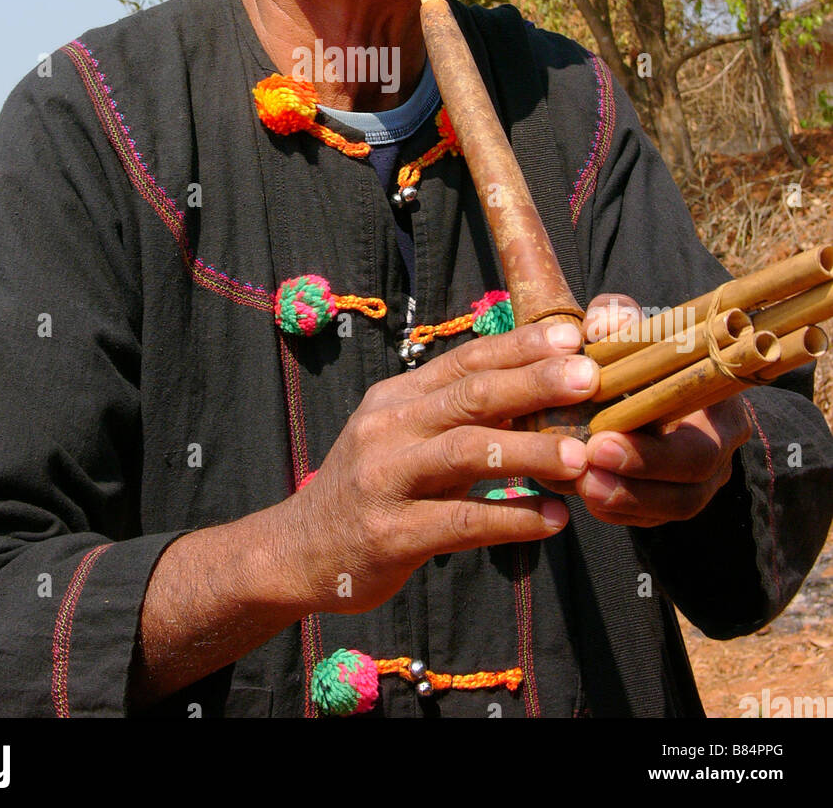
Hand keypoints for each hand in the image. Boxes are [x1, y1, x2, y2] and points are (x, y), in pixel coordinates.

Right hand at [283, 318, 598, 611]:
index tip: (571, 338)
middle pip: (471, 395)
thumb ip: (457, 417)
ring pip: (468, 452)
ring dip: (531, 451)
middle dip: (535, 383)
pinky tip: (555, 519)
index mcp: (397, 398)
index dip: (520, 347)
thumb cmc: (369, 489)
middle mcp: (390, 428)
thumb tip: (536, 395)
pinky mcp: (392, 533)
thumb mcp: (402, 438)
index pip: (466, 360)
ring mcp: (387, 479)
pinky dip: (513, 517)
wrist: (298, 551)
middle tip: (590, 377)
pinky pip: (462, 520)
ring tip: (582, 454)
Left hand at [576, 294, 752, 525]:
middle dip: (635, 482)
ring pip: (669, 509)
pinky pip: (647, 518)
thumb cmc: (640, 345)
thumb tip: (601, 327)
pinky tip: (579, 491)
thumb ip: (617, 318)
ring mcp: (698, 482)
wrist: (644, 374)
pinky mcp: (670, 500)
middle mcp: (717, 453)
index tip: (601, 441)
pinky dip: (614, 509)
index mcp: (718, 410)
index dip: (653, 454)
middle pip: (689, 488)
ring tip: (578, 485)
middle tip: (585, 466)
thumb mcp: (632, 323)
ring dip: (622, 501)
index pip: (700, 446)